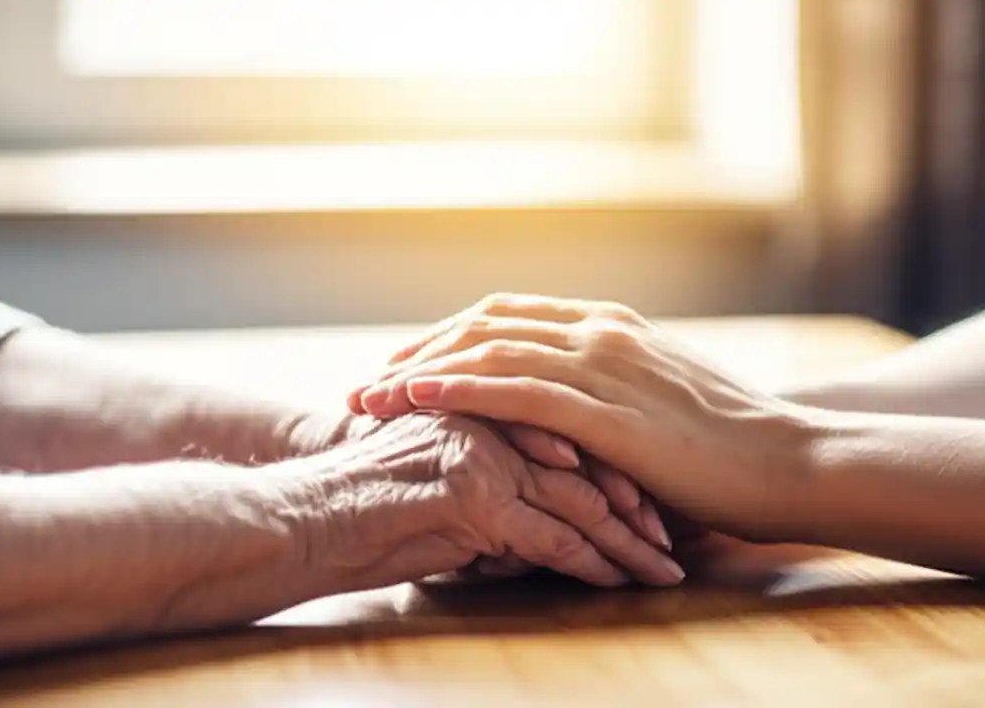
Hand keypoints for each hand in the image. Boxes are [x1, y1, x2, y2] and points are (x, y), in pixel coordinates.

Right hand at [286, 412, 685, 587]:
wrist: (304, 519)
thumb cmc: (367, 510)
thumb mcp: (441, 487)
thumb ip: (494, 491)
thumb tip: (538, 531)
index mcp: (488, 404)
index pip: (573, 430)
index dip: (618, 468)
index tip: (658, 501)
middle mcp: (492, 418)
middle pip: (589, 460)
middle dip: (640, 501)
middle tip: (680, 534)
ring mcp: (485, 452)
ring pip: (579, 498)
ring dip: (628, 538)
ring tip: (666, 568)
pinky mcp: (473, 494)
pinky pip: (550, 535)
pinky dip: (591, 562)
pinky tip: (620, 580)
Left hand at [346, 294, 820, 541]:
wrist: (788, 460)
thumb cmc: (727, 447)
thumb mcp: (657, 404)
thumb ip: (606, 398)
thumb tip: (559, 423)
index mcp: (609, 326)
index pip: (504, 318)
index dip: (446, 339)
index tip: (402, 367)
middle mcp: (599, 333)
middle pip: (483, 328)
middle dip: (418, 354)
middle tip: (368, 386)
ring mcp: (604, 365)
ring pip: (490, 355)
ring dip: (421, 374)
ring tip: (371, 398)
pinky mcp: (608, 409)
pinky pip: (517, 391)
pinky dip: (461, 390)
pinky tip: (419, 399)